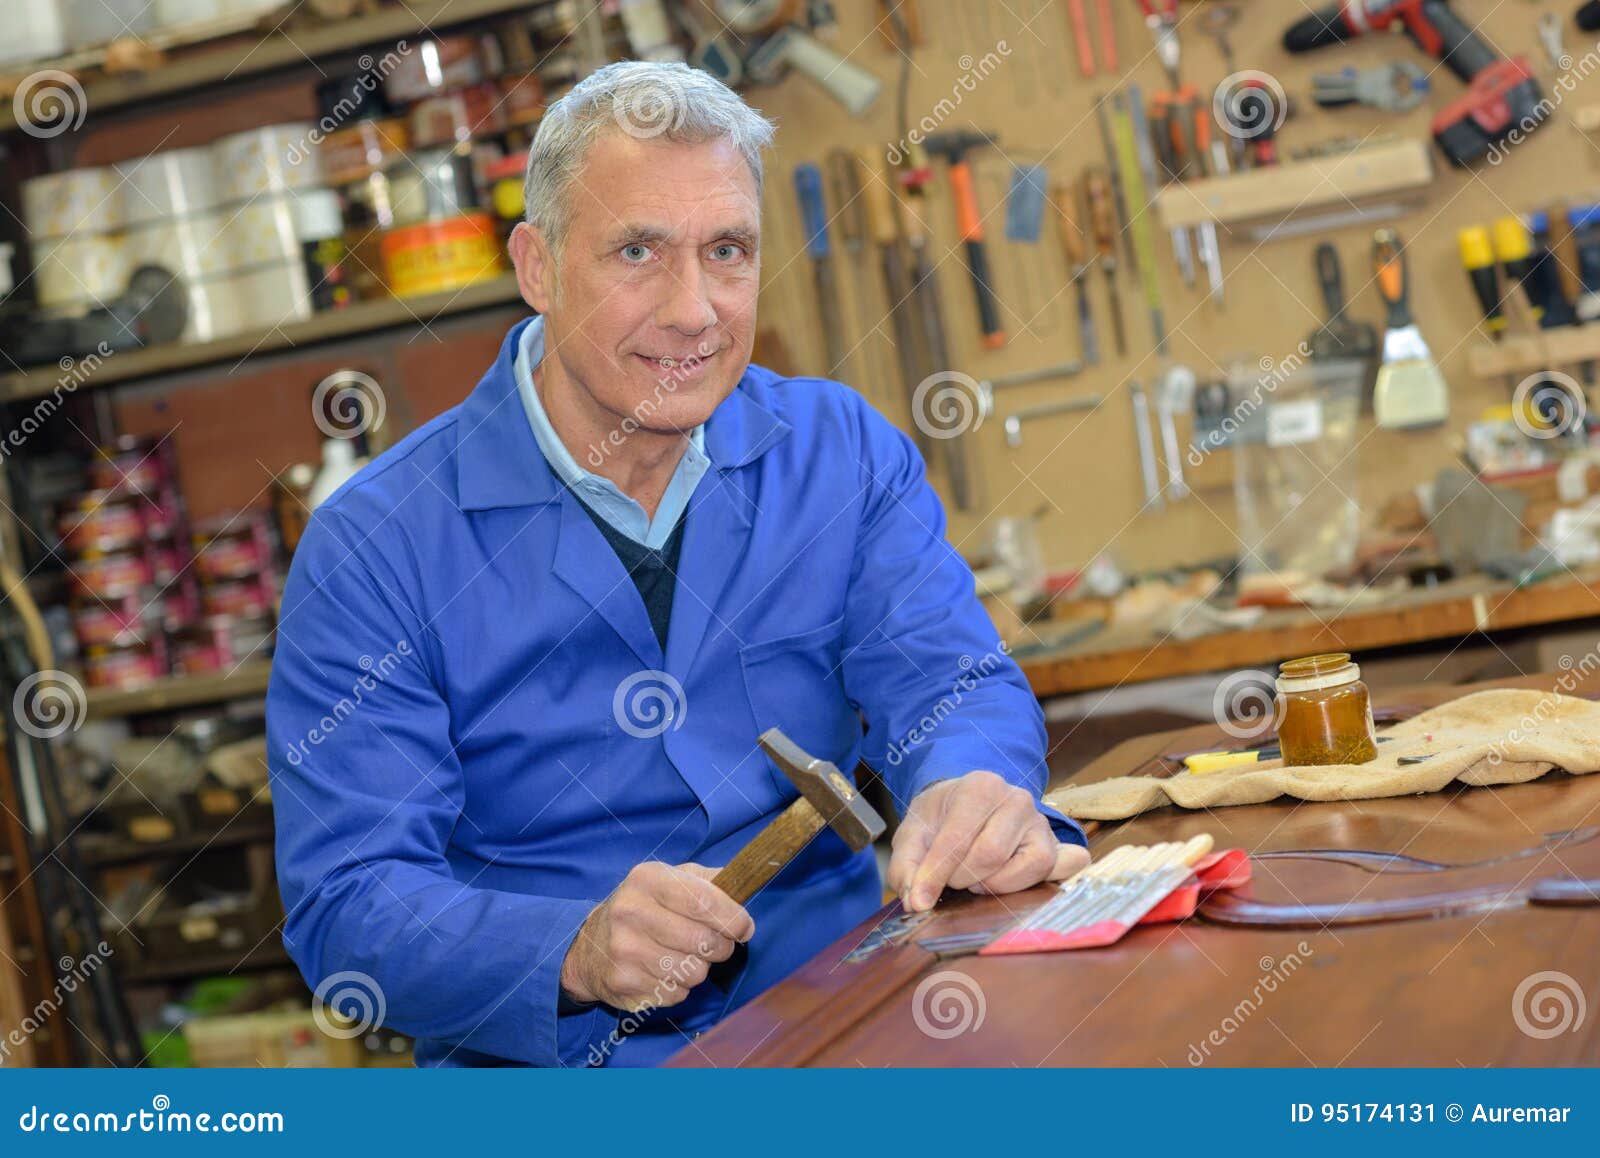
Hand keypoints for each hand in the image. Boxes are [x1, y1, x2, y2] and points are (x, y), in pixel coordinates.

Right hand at [561, 862, 754, 1011]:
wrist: (590, 947)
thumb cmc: (644, 908)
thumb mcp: (671, 880)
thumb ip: (710, 881)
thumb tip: (742, 892)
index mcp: (648, 879)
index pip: (704, 901)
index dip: (734, 919)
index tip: (744, 928)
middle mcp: (631, 912)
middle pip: (704, 941)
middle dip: (720, 947)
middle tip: (714, 944)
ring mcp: (624, 951)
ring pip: (694, 972)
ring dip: (698, 968)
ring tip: (683, 956)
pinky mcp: (623, 984)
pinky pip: (677, 994)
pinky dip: (679, 987)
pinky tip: (663, 972)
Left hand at [887, 771, 1089, 912]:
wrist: (965, 804)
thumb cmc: (941, 819)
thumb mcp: (912, 834)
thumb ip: (906, 866)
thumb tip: (915, 901)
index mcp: (980, 786)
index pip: (958, 839)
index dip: (935, 874)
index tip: (919, 900)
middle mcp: (1017, 799)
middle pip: (990, 855)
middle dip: (963, 877)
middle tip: (951, 878)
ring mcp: (1041, 823)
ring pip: (1027, 868)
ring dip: (993, 885)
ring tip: (975, 877)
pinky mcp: (1055, 846)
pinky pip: (1057, 871)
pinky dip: (1032, 883)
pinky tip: (1009, 880)